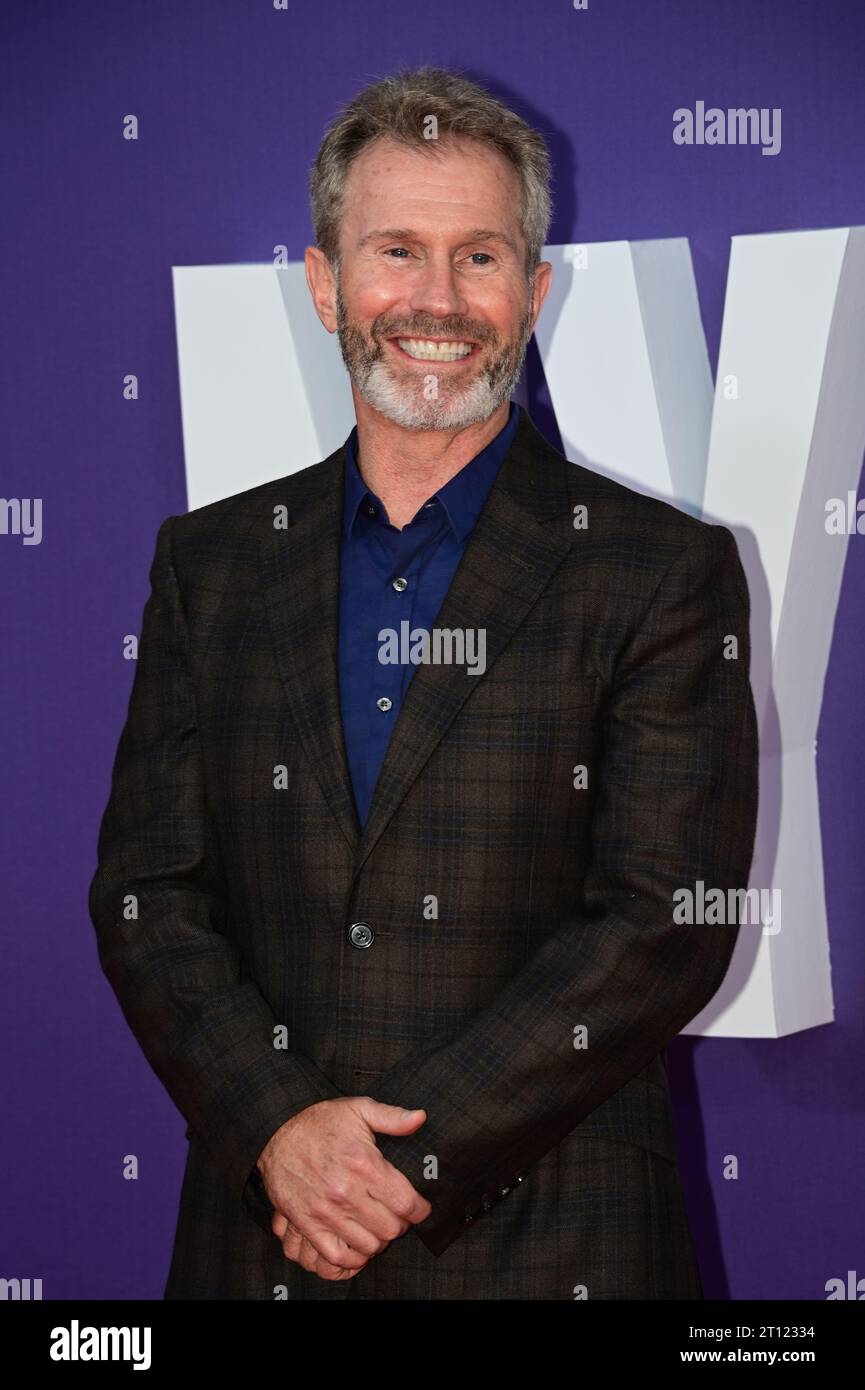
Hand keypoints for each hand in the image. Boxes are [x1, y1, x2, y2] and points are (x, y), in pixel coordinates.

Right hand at [257, 1095, 430, 1279]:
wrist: (276, 1131)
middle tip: (398, 1215)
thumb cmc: (319, 1121)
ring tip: (378, 1225)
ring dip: (379, 1239)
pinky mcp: (308, 1224)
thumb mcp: (358, 1109)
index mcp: (364, 1163)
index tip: (420, 1208)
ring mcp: (326, 1211)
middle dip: (401, 1223)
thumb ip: (393, 1117)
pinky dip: (354, 1256)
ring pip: (369, 1245)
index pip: (406, 1203)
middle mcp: (346, 1190)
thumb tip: (421, 1118)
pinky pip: (338, 1255)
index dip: (420, 1210)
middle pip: (391, 1228)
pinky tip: (358, 1242)